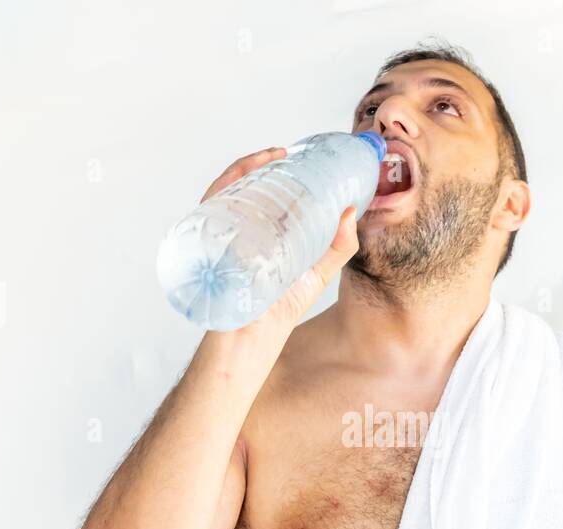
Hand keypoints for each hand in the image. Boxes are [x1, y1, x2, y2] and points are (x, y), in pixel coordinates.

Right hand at [200, 146, 358, 336]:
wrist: (252, 342)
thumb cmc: (278, 312)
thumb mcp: (316, 273)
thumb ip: (338, 247)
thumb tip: (351, 211)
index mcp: (261, 233)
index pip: (261, 192)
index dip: (271, 169)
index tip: (292, 154)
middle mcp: (238, 231)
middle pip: (241, 187)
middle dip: (258, 164)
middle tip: (283, 152)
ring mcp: (221, 238)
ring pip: (224, 192)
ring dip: (243, 170)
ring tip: (268, 159)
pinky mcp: (210, 248)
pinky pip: (210, 210)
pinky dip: (223, 190)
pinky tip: (245, 181)